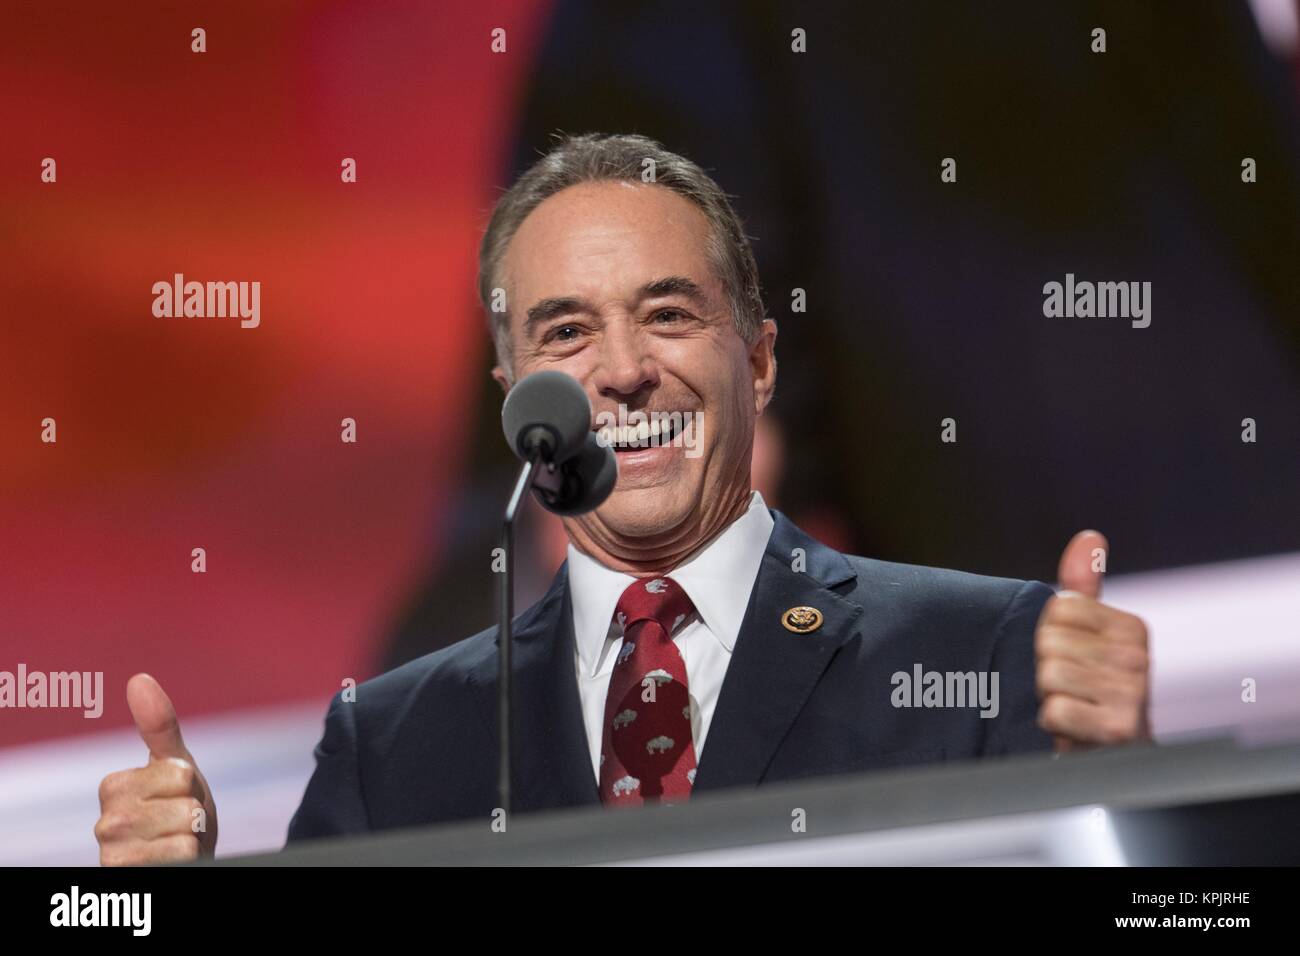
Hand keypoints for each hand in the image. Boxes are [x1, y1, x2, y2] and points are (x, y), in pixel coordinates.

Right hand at [94, 674, 218, 864]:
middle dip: (194, 815)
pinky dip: (189, 859)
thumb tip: (139, 679)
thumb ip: (160, 725)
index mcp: (113, 786)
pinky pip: (182, 857)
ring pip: (185, 833)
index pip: (181, 774)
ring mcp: (114, 853)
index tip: (177, 798)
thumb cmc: (178, 812)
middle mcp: (106, 822)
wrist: (185, 860)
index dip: (192, 787)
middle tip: (181, 826)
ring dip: (192, 840)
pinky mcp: (126, 876)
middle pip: (185, 804)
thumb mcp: (177, 767)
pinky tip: (172, 864)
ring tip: (177, 844)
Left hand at [1035, 530, 1151, 751]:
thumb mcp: (1094, 636)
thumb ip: (1085, 588)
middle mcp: (1138, 657)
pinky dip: (1056, 724)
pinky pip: (1054, 711)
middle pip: (1048, 642)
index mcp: (1131, 629)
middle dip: (1047, 668)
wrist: (1121, 757)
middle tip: (1072, 687)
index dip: (1050, 635)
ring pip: (1048, 676)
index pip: (1057, 608)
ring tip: (1075, 706)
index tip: (1072, 657)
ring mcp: (1132, 693)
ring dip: (1050, 697)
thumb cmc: (1099, 691)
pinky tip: (1077, 729)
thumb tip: (1089, 538)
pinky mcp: (1119, 728)